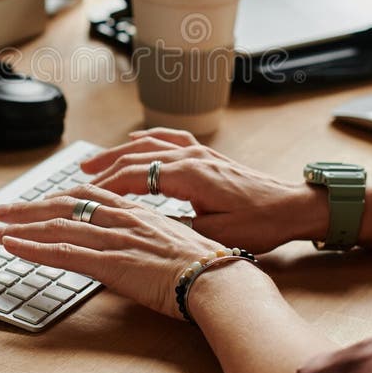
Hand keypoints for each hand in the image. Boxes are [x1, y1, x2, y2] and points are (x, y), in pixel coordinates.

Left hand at [0, 184, 226, 318]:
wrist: (220, 279)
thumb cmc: (207, 267)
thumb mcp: (175, 243)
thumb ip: (149, 241)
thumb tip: (137, 251)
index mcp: (138, 212)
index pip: (88, 197)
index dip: (58, 197)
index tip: (38, 202)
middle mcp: (122, 218)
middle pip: (65, 203)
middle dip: (30, 206)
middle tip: (1, 209)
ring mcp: (115, 238)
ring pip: (58, 225)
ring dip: (21, 226)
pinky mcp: (110, 261)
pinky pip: (63, 252)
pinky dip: (32, 248)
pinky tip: (11, 246)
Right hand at [80, 128, 325, 252]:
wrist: (292, 206)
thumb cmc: (260, 223)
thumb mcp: (215, 233)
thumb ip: (177, 224)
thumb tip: (145, 224)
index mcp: (190, 175)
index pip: (135, 176)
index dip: (107, 186)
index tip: (86, 196)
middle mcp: (191, 156)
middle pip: (137, 156)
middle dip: (105, 165)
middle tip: (79, 176)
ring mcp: (200, 152)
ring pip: (149, 144)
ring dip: (120, 151)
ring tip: (95, 161)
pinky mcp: (207, 154)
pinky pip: (169, 139)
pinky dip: (147, 139)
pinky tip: (136, 140)